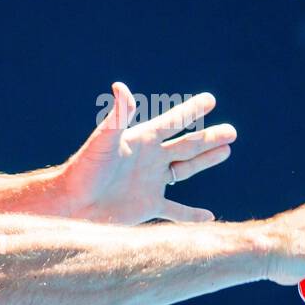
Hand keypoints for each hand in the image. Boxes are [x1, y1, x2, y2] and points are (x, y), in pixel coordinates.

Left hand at [61, 81, 236, 223]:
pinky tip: (209, 217)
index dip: (192, 111)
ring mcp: (151, 183)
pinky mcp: (148, 206)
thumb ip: (117, 116)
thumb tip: (120, 86)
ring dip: (206, 161)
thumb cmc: (85, 169)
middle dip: (209, 138)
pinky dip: (192, 215)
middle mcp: (150, 159)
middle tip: (231, 131)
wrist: (72, 204)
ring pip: (186, 170)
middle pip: (187, 146)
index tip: (210, 100)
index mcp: (142, 140)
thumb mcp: (103, 140)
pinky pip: (176, 211)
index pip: (173, 122)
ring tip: (226, 151)